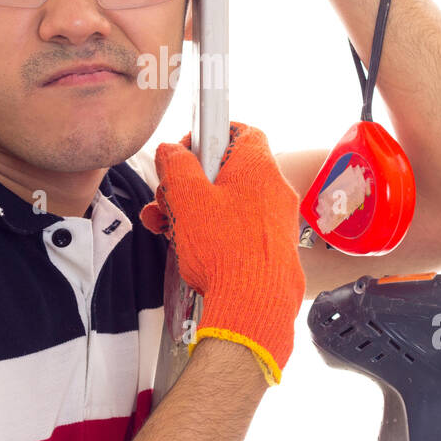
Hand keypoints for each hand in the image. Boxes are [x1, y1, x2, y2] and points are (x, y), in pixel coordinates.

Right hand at [140, 122, 305, 384]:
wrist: (252, 308)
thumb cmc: (225, 251)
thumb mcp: (187, 198)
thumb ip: (176, 165)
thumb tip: (172, 150)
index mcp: (258, 168)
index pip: (241, 132)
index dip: (210, 136)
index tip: (186, 152)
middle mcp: (273, 192)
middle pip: (226, 173)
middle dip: (189, 184)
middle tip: (166, 199)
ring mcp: (274, 223)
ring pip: (227, 205)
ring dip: (193, 212)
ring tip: (165, 228)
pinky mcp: (270, 250)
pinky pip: (237, 231)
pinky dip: (212, 234)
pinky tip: (187, 249)